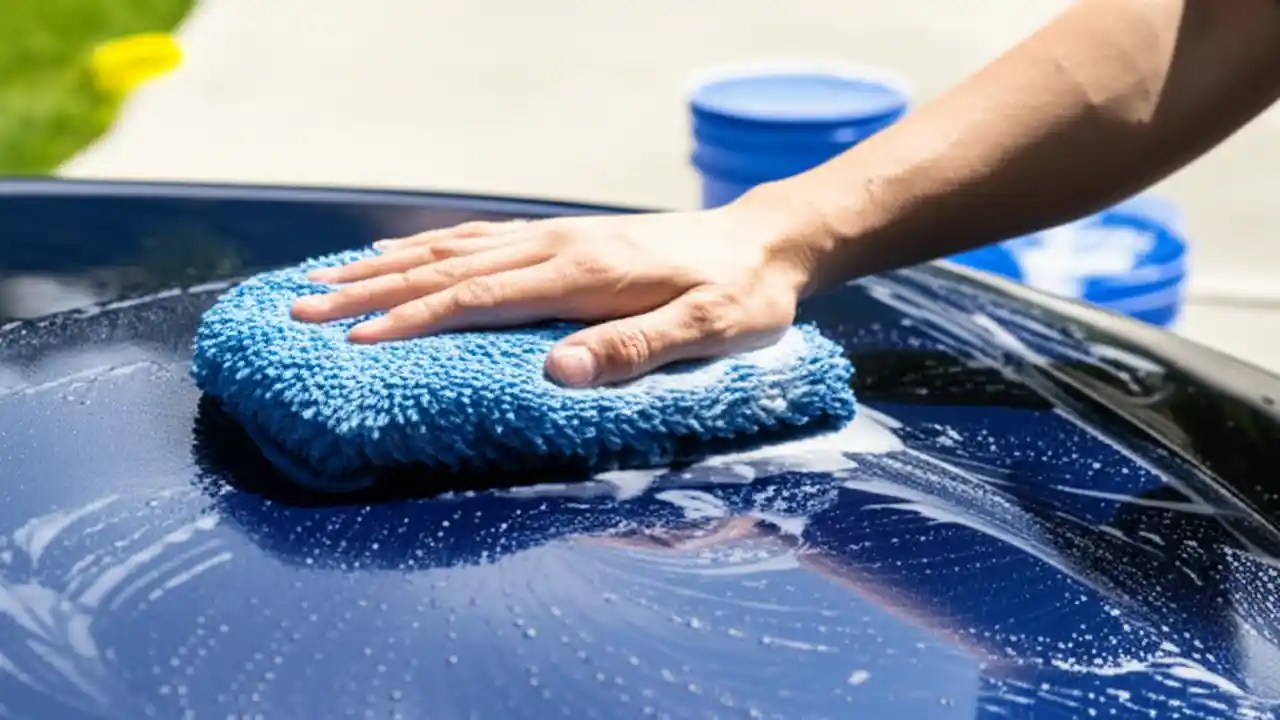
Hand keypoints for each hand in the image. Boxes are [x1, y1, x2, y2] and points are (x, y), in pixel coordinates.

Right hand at [290, 189, 825, 387]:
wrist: (766, 241)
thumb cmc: (741, 295)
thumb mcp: (708, 330)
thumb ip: (635, 349)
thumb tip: (557, 375)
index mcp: (582, 273)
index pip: (477, 297)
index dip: (413, 320)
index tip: (354, 340)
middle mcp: (555, 246)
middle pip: (445, 267)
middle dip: (370, 292)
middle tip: (301, 311)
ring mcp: (555, 235)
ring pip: (451, 248)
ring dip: (383, 266)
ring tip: (322, 283)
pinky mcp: (561, 236)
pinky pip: (477, 237)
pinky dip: (425, 247)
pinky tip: (398, 255)